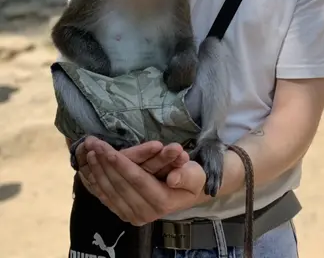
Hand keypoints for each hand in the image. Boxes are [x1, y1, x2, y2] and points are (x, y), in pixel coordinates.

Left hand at [83, 137, 206, 224]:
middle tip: (93, 145)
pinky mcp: (125, 214)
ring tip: (90, 151)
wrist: (186, 194)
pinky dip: (96, 182)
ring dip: (97, 170)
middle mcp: (145, 213)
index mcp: (162, 202)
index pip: (137, 180)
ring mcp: (133, 216)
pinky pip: (107, 198)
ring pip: (110, 191)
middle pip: (120, 185)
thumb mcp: (196, 175)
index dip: (122, 165)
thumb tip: (174, 178)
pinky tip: (89, 168)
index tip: (108, 150)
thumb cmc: (191, 179)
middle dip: (105, 164)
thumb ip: (185, 175)